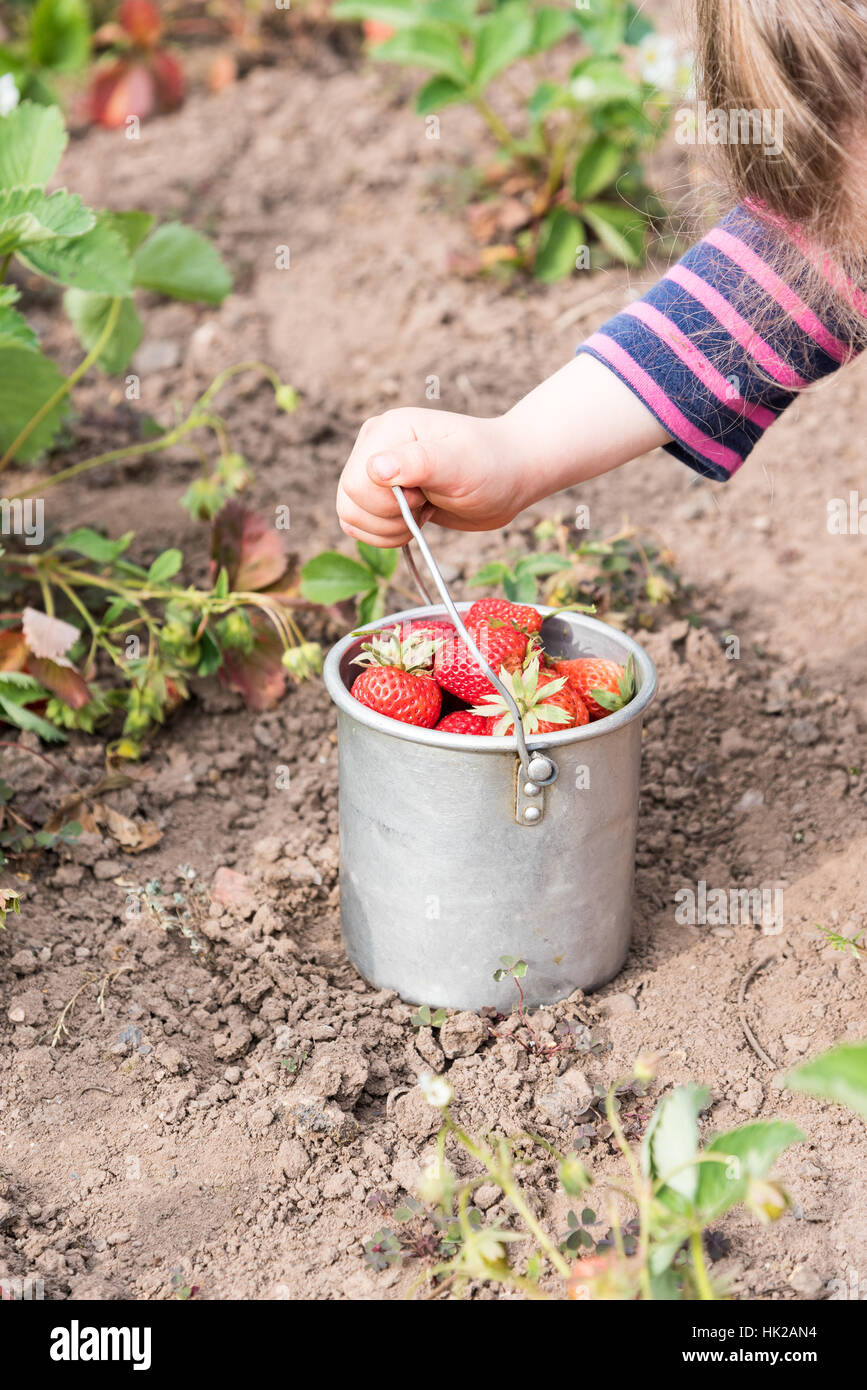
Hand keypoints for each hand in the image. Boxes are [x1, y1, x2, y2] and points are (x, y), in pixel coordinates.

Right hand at [336, 357, 668, 546]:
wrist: (509, 476)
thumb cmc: (492, 467)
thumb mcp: (462, 465)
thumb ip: (420, 463)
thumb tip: (375, 468)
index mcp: (386, 432)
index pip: (356, 484)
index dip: (389, 504)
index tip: (425, 495)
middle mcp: (374, 447)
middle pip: (349, 503)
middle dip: (390, 519)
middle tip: (427, 504)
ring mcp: (374, 470)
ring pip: (351, 518)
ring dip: (390, 529)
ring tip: (425, 510)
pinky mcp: (380, 494)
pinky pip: (361, 526)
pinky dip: (387, 535)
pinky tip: (418, 518)